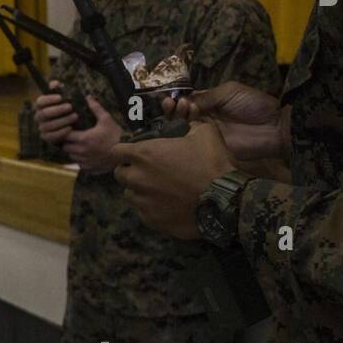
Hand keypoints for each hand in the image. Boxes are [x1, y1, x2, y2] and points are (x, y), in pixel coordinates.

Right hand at [34, 80, 78, 143]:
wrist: (69, 125)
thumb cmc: (66, 108)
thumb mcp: (64, 97)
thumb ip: (59, 89)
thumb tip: (55, 84)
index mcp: (40, 106)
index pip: (40, 101)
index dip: (49, 99)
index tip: (61, 97)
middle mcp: (38, 117)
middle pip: (44, 113)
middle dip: (58, 110)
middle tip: (70, 107)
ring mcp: (41, 128)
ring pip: (49, 125)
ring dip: (62, 121)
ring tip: (75, 116)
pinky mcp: (46, 137)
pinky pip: (51, 136)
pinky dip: (61, 132)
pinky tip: (70, 128)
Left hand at [62, 97, 121, 172]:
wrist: (127, 153)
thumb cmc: (117, 135)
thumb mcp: (107, 119)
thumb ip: (96, 108)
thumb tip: (88, 97)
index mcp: (84, 139)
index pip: (65, 135)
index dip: (66, 132)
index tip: (71, 129)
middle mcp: (82, 151)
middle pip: (65, 147)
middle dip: (67, 142)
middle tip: (74, 137)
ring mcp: (86, 161)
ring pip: (72, 157)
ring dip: (73, 152)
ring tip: (80, 146)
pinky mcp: (90, 168)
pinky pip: (80, 165)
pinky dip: (81, 161)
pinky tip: (88, 155)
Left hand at [111, 121, 235, 239]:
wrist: (225, 201)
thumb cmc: (212, 163)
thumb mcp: (203, 133)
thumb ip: (187, 126)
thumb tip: (186, 123)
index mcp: (143, 154)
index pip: (116, 151)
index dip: (125, 151)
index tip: (135, 154)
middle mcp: (136, 178)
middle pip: (120, 174)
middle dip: (131, 171)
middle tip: (148, 172)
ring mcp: (142, 201)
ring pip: (130, 194)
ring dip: (139, 190)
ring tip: (158, 190)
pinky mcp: (150, 219)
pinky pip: (142, 211)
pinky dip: (150, 207)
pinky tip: (167, 205)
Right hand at [163, 81, 287, 162]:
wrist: (273, 128)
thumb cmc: (253, 105)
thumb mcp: (229, 92)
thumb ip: (207, 95)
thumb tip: (184, 99)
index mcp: (210, 102)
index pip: (188, 99)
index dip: (177, 98)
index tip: (170, 97)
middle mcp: (205, 116)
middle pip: (182, 113)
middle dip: (173, 108)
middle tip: (172, 105)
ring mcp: (205, 133)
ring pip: (183, 126)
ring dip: (176, 118)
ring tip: (178, 111)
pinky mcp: (208, 147)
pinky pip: (191, 142)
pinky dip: (181, 136)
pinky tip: (177, 128)